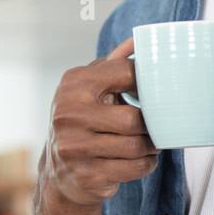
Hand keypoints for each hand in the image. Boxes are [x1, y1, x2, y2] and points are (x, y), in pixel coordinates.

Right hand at [44, 36, 158, 204]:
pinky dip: (146, 165)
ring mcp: (74, 147)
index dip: (147, 82)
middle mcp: (68, 114)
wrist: (59, 171)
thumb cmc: (84, 121)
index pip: (126, 72)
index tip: (153, 92)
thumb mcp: (91, 88)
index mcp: (74, 84)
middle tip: (154, 127)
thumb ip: (114, 64)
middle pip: (134, 119)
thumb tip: (139, 39)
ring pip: (136, 147)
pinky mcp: (85, 175)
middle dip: (150, 126)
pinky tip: (141, 160)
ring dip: (150, 147)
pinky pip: (134, 168)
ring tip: (150, 144)